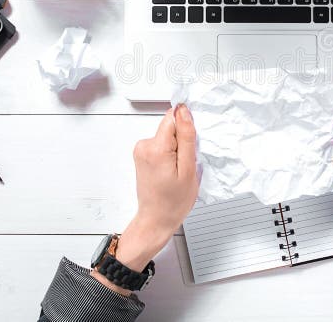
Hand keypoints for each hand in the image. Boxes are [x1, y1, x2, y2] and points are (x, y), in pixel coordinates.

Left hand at [93, 105, 198, 293]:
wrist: (156, 219)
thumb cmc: (173, 201)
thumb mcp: (188, 169)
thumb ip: (186, 137)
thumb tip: (184, 112)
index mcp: (156, 148)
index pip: (173, 117)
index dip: (186, 127)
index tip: (191, 143)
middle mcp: (144, 146)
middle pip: (170, 127)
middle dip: (183, 140)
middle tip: (187, 162)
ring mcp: (141, 150)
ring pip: (167, 136)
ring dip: (177, 149)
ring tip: (179, 169)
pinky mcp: (142, 155)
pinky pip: (162, 145)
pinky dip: (170, 154)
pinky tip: (172, 171)